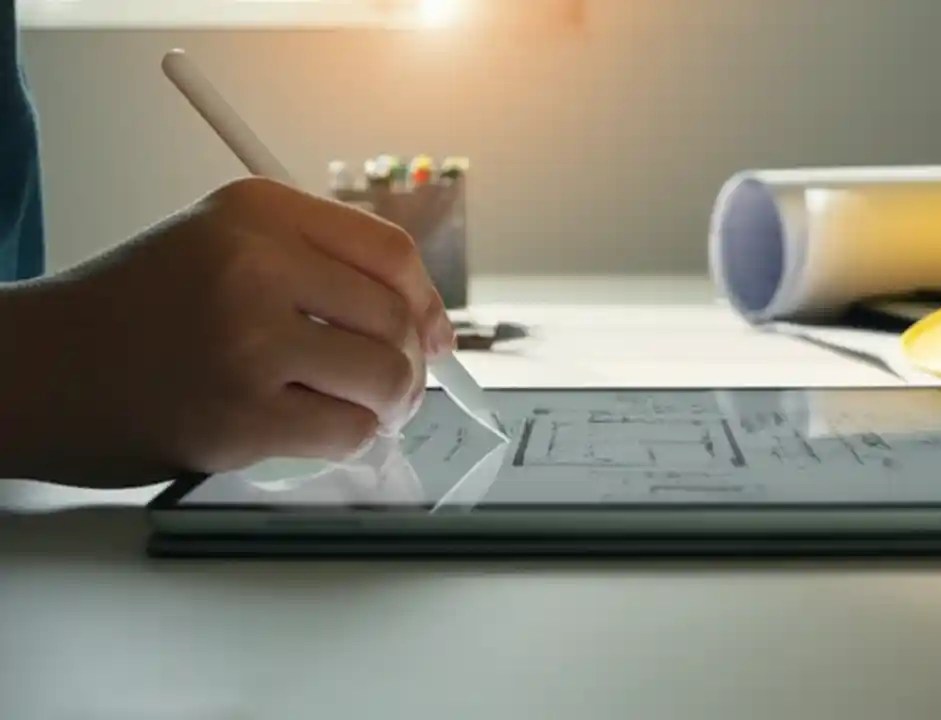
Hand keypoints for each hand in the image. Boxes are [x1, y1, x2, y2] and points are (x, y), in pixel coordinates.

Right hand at [0, 177, 453, 485]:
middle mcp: (254, 265)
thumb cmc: (143, 309)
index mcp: (257, 211)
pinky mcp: (240, 417)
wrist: (42, 367)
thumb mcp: (225, 245)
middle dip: (411, 363)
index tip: (434, 334)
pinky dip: (353, 438)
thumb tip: (434, 329)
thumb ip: (322, 266)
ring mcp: (247, 342)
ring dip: (387, 405)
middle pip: (395, 320)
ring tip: (363, 409)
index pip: (389, 253)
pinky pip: (350, 432)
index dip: (427, 301)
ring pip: (384, 378)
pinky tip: (321, 429)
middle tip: (394, 386)